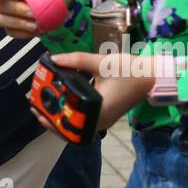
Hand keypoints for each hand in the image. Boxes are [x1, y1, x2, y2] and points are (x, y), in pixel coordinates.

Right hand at [0, 0, 70, 39]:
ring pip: (0, 20)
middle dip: (16, 10)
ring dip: (18, 23)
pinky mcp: (10, 27)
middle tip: (33, 13)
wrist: (58, 7)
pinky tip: (37, 30)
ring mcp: (5, 13)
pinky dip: (23, 32)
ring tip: (36, 25)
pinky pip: (10, 31)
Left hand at [32, 51, 155, 134]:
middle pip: (70, 129)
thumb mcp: (102, 62)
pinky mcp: (105, 116)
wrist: (152, 77)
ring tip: (44, 104)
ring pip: (76, 126)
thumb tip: (53, 59)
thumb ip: (76, 60)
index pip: (71, 124)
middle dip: (51, 118)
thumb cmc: (129, 70)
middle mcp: (101, 122)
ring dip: (59, 116)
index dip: (51, 119)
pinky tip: (61, 101)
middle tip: (35, 105)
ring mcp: (104, 121)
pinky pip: (83, 120)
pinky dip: (70, 113)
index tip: (37, 108)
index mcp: (100, 112)